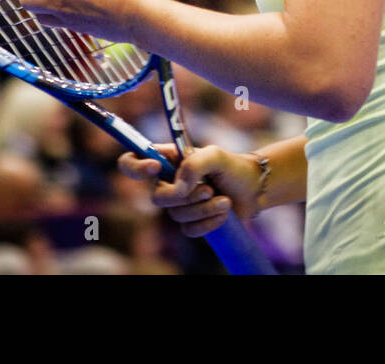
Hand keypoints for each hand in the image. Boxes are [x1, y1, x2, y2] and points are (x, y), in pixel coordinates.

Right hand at [117, 143, 265, 237]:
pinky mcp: (190, 223)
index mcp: (167, 160)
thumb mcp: (215, 155)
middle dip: (185, 197)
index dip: (135, 166)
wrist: (253, 189)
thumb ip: (194, 164)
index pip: (132, 161)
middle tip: (209, 189)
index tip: (155, 168)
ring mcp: (178, 204)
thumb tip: (178, 189)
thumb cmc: (232, 166)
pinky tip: (224, 212)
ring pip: (176, 215)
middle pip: (156, 197)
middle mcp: (167, 182)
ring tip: (224, 199)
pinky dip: (209, 222)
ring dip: (204, 208)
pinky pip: (189, 230)